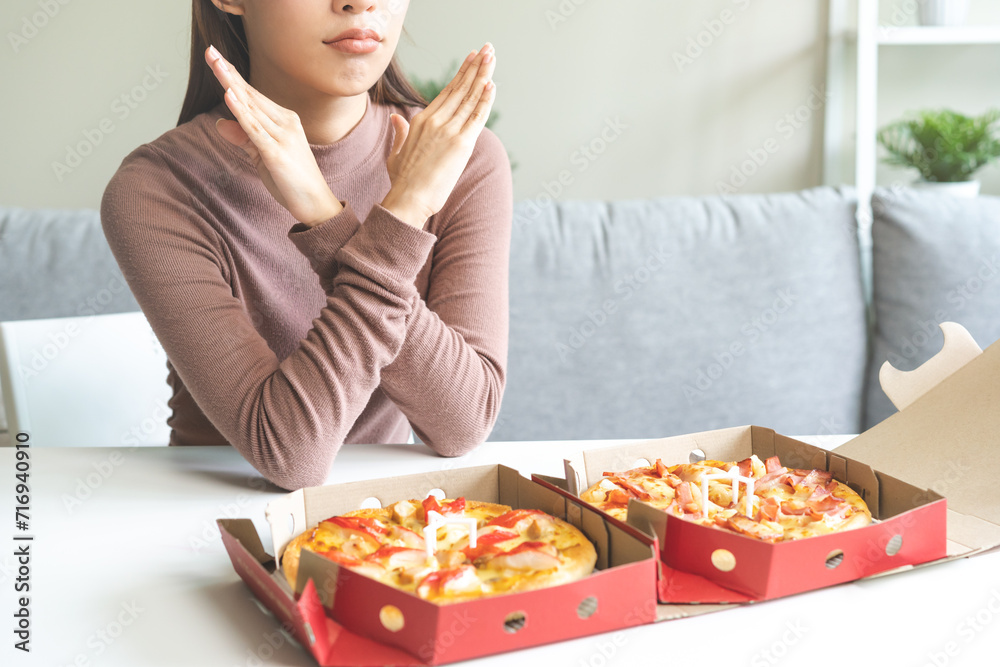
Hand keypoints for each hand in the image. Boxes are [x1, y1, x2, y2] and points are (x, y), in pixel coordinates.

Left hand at [204, 45, 341, 226]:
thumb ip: (244, 137)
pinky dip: (240, 111)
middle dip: (228, 73)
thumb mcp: (263, 156)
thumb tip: (221, 123)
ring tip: (216, 65)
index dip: (233, 76)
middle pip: (251, 94)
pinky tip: (229, 95)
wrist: (316, 203)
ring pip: (251, 107)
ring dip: (231, 85)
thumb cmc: (293, 181)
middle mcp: (285, 123)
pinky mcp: (276, 152)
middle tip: (210, 51)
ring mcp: (282, 136)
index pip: (253, 95)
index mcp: (284, 121)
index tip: (215, 58)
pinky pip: (254, 129)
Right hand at [382, 43, 497, 227]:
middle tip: (487, 49)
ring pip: (470, 98)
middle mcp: (435, 121)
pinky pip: (477, 118)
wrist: (407, 200)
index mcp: (420, 120)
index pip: (446, 92)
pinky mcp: (461, 144)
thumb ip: (400, 132)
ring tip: (491, 57)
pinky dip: (485, 101)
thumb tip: (396, 117)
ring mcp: (448, 131)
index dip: (461, 74)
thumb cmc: (402, 181)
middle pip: (460, 89)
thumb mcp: (396, 152)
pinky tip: (492, 85)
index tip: (471, 59)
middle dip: (475, 67)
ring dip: (483, 76)